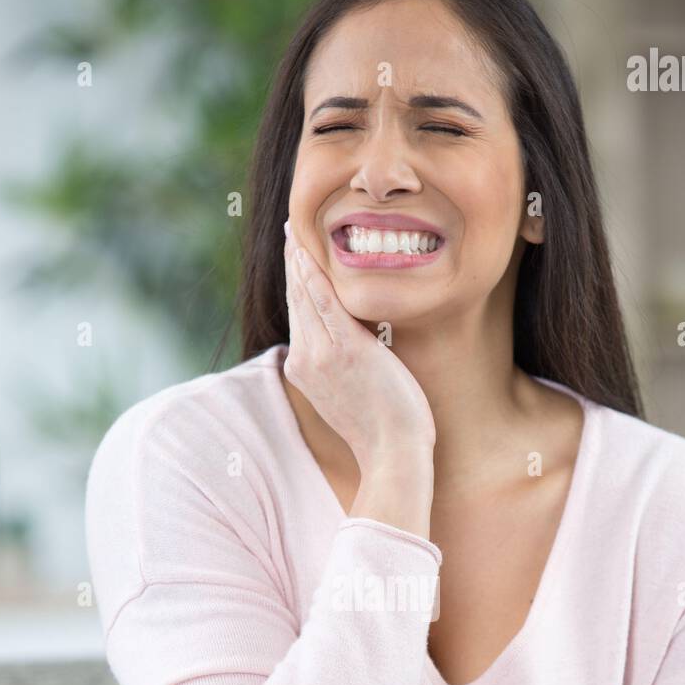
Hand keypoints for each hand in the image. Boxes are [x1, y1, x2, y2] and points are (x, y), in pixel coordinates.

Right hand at [283, 219, 435, 471]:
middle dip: (293, 264)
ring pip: (305, 296)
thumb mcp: (352, 395)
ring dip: (300, 260)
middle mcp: (305, 361)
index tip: (295, 257)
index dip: (295, 284)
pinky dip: (315, 274)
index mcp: (305, 371)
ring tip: (296, 232)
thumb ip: (344, 368)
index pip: (298, 316)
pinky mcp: (345, 350)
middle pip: (296, 301)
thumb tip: (357, 348)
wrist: (393, 453)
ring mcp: (322, 355)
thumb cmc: (384, 430)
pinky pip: (325, 302)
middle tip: (290, 231)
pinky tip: (308, 250)